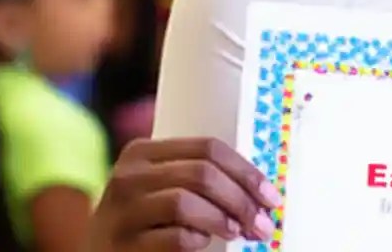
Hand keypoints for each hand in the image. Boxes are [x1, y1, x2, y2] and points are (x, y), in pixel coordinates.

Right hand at [85, 137, 280, 251]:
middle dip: (242, 199)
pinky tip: (201, 244)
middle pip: (202, 174)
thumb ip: (198, 178)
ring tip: (236, 232)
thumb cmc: (142, 223)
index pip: (208, 148)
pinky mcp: (122, 245)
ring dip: (223, 219)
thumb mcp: (162, 189)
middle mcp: (127, 176)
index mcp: (142, 153)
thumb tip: (259, 189)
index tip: (271, 196)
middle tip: (262, 223)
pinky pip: (174, 236)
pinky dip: (197, 241)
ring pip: (187, 202)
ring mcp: (121, 211)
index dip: (247, 171)